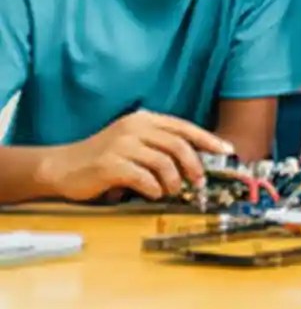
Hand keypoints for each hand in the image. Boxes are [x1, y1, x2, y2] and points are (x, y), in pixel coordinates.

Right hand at [39, 110, 233, 201]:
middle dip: (194, 165)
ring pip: (164, 163)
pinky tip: (154, 193)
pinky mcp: (111, 165)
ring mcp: (122, 145)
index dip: (208, 139)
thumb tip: (197, 161)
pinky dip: (154, 188)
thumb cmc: (104, 158)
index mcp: (143, 119)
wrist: (62, 167)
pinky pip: (144, 178)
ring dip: (174, 181)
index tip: (226, 151)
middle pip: (178, 145)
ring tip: (171, 190)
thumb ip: (160, 146)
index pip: (183, 127)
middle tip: (199, 182)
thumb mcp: (134, 142)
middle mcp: (134, 128)